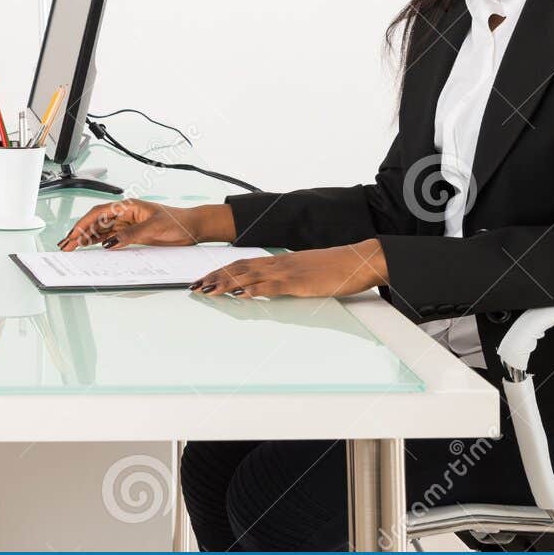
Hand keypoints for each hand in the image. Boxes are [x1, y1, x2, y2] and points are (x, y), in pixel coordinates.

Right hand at [56, 199, 233, 250]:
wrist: (193, 227)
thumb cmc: (178, 222)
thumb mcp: (153, 228)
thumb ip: (129, 235)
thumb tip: (109, 242)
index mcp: (128, 206)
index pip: (99, 214)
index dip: (83, 224)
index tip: (73, 235)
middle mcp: (125, 213)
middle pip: (96, 222)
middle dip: (79, 232)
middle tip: (66, 245)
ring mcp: (128, 224)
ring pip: (101, 230)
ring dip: (87, 238)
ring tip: (73, 247)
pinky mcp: (132, 233)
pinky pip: (111, 237)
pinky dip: (99, 241)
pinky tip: (91, 246)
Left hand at [189, 240, 387, 298]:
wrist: (359, 259)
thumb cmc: (336, 268)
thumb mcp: (306, 272)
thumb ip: (288, 278)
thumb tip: (272, 286)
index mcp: (280, 261)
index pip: (243, 264)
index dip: (221, 271)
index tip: (204, 279)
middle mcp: (279, 263)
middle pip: (239, 268)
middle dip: (214, 277)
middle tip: (195, 287)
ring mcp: (289, 272)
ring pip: (250, 276)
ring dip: (226, 283)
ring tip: (207, 290)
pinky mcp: (300, 282)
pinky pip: (273, 286)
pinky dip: (254, 290)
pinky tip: (240, 295)